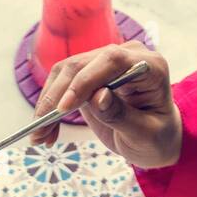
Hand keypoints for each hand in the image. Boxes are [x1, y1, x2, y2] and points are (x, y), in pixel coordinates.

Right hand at [31, 43, 182, 168]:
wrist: (155, 139)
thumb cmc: (156, 138)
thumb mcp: (145, 134)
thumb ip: (122, 115)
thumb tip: (97, 97)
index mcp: (149, 66)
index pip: (112, 60)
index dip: (84, 81)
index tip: (64, 109)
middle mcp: (125, 57)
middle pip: (81, 65)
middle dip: (56, 98)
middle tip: (40, 131)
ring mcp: (104, 64)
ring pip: (65, 73)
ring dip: (47, 104)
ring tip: (39, 135)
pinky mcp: (88, 76)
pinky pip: (61, 85)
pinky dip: (49, 108)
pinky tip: (46, 130)